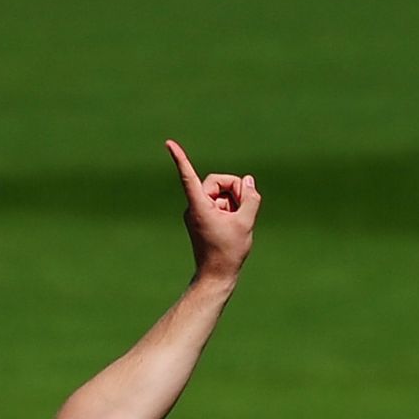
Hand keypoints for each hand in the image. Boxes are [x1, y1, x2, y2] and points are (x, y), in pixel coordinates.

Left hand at [166, 139, 260, 281]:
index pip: (188, 176)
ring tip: (239, 221)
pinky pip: (220, 204)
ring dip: (235, 201)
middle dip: (235, 189)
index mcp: (198, 206)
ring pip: (221, 193)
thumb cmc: (228, 251)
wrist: (216, 274)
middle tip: (246, 206)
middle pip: (218, 182)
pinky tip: (236, 223)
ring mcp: (198, 212)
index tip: (168, 143)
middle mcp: (194, 207)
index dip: (180, 158)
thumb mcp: (246, 222)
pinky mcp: (203, 218)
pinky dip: (231, 208)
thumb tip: (248, 180)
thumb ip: (250, 197)